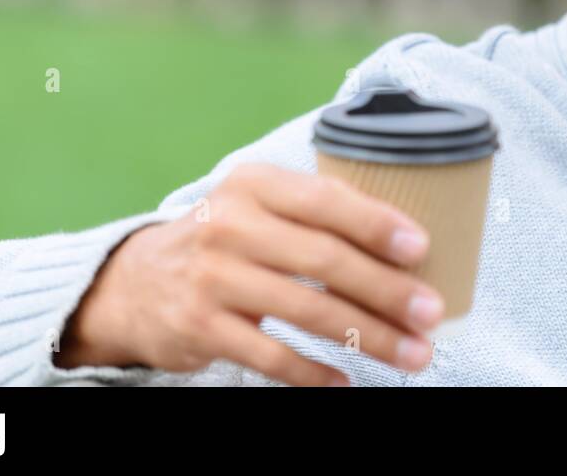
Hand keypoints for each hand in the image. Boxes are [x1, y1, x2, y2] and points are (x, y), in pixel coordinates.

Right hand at [54, 163, 444, 385]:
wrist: (136, 282)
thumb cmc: (225, 239)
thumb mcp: (258, 205)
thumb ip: (316, 213)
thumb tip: (404, 243)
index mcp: (253, 184)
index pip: (325, 200)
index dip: (377, 224)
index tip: (421, 249)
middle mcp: (229, 225)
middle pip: (324, 259)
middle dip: (386, 290)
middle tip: (430, 312)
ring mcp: (212, 278)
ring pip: (307, 311)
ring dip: (368, 336)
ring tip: (410, 352)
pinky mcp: (201, 327)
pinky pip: (272, 356)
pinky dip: (315, 373)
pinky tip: (347, 381)